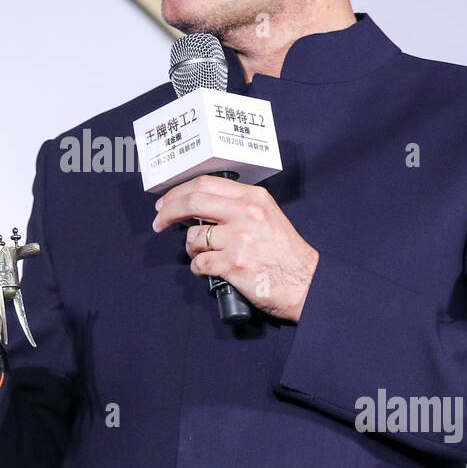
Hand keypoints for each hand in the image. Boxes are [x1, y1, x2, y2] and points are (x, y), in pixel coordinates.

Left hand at [151, 175, 319, 321]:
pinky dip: (198, 269)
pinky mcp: (233, 264)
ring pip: (193, 237)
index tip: (165, 203)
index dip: (178, 192)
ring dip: (190, 249)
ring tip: (203, 256)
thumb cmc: (286, 253)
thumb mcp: (267, 216)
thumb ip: (237, 207)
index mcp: (253, 198)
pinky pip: (199, 263)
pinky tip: (210, 271)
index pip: (204, 184)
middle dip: (168, 212)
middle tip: (159, 222)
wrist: (307, 283)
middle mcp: (245, 213)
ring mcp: (238, 239)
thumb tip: (198, 209)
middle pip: (192, 202)